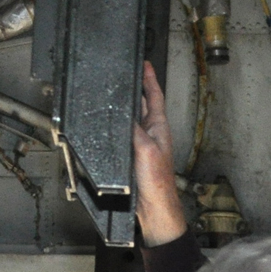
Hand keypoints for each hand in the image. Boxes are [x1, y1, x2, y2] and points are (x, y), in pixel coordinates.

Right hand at [132, 61, 186, 246]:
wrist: (154, 207)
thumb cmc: (157, 182)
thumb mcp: (145, 149)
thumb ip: (134, 129)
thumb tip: (124, 112)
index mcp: (160, 127)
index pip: (155, 96)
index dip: (150, 79)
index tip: (145, 64)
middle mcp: (152, 133)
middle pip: (144, 104)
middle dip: (137, 87)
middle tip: (128, 72)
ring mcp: (143, 143)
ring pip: (133, 118)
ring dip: (126, 104)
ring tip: (116, 91)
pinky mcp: (134, 155)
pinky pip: (125, 133)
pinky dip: (119, 124)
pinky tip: (111, 123)